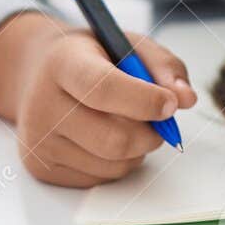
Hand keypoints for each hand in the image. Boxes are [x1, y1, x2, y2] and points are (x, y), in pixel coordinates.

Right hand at [0, 12, 196, 187]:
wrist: (38, 75)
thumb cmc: (92, 59)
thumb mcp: (128, 45)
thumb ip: (163, 67)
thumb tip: (186, 99)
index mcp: (63, 63)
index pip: (103, 89)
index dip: (145, 100)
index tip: (171, 104)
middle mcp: (43, 104)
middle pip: (113, 139)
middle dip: (150, 135)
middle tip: (160, 122)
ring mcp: (39, 140)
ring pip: (113, 165)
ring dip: (137, 150)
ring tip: (127, 125)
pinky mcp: (41, 168)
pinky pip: (100, 179)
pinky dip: (118, 164)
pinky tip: (105, 139)